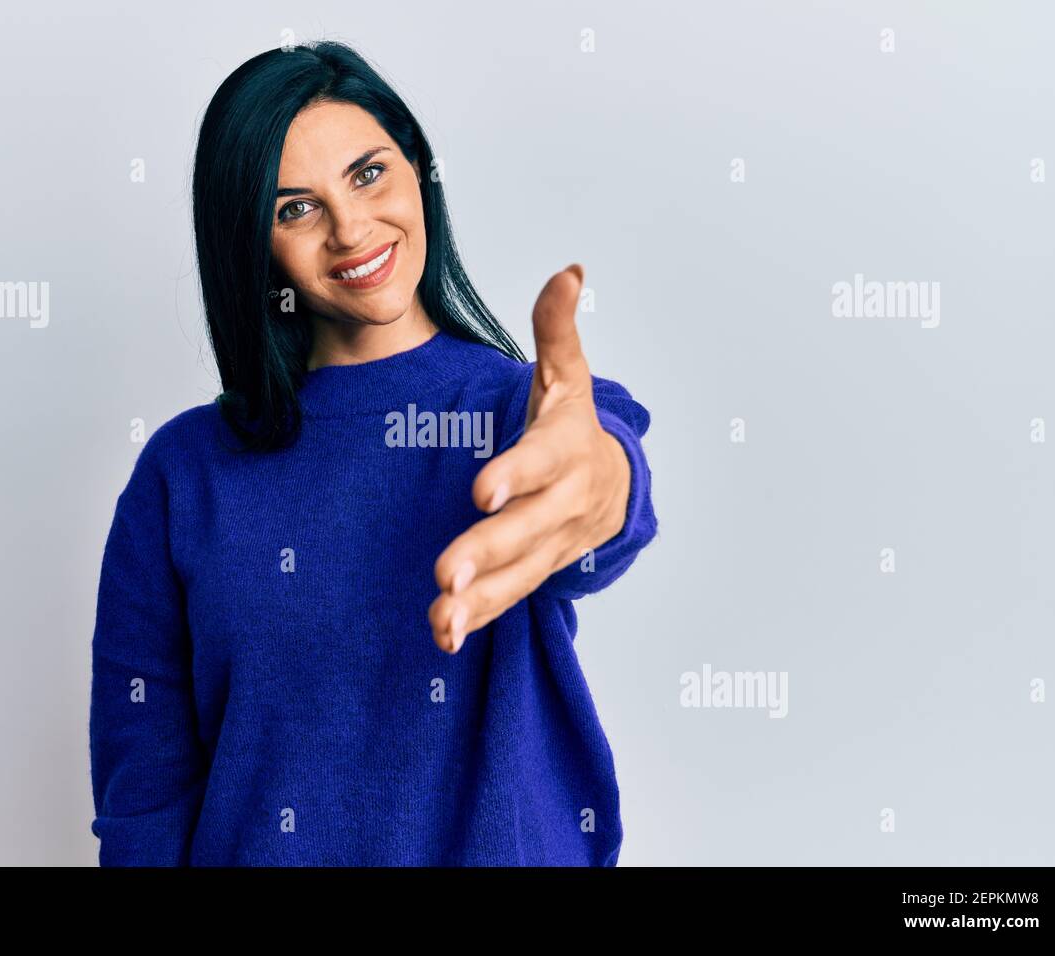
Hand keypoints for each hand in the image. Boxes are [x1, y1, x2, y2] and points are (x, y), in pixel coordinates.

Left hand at [429, 263, 631, 652]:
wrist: (613, 486)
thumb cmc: (573, 426)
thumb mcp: (567, 377)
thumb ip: (556, 330)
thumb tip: (569, 271)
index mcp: (565, 451)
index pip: (541, 463)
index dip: (516, 475)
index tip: (483, 489)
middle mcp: (560, 504)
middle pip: (526, 529)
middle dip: (488, 550)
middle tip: (446, 570)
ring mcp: (548, 544)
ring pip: (516, 573)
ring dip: (480, 597)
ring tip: (441, 615)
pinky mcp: (534, 571)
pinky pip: (509, 598)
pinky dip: (480, 618)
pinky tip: (444, 634)